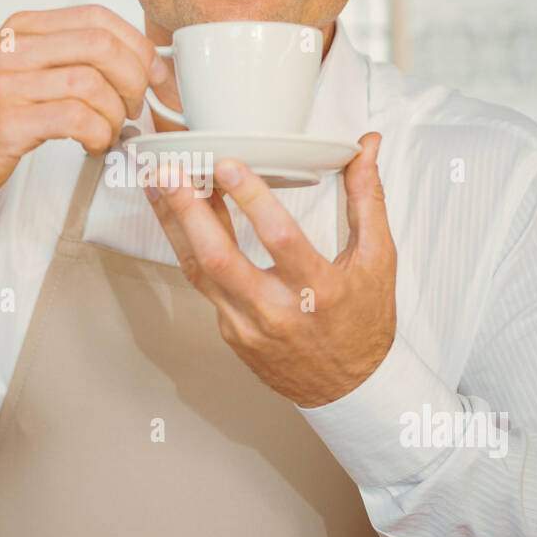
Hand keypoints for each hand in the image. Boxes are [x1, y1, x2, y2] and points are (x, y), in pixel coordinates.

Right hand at [0, 5, 166, 237]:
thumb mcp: (21, 72)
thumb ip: (67, 59)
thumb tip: (140, 63)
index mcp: (22, 28)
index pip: (98, 18)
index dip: (138, 47)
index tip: (153, 77)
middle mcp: (13, 48)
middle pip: (102, 46)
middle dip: (134, 81)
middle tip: (134, 109)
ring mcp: (6, 84)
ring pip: (92, 84)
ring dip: (115, 115)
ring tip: (108, 133)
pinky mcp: (6, 122)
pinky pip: (75, 119)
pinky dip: (98, 134)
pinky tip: (93, 145)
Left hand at [145, 133, 396, 407]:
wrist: (348, 389)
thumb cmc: (364, 322)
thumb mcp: (377, 259)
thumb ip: (367, 199)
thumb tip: (366, 147)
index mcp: (319, 289)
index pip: (279, 239)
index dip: (251, 199)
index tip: (227, 165)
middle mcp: (278, 311)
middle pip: (220, 257)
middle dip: (188, 210)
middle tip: (169, 171)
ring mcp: (248, 326)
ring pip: (199, 271)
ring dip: (175, 224)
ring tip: (160, 185)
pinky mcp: (231, 334)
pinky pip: (204, 287)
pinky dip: (189, 249)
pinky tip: (180, 219)